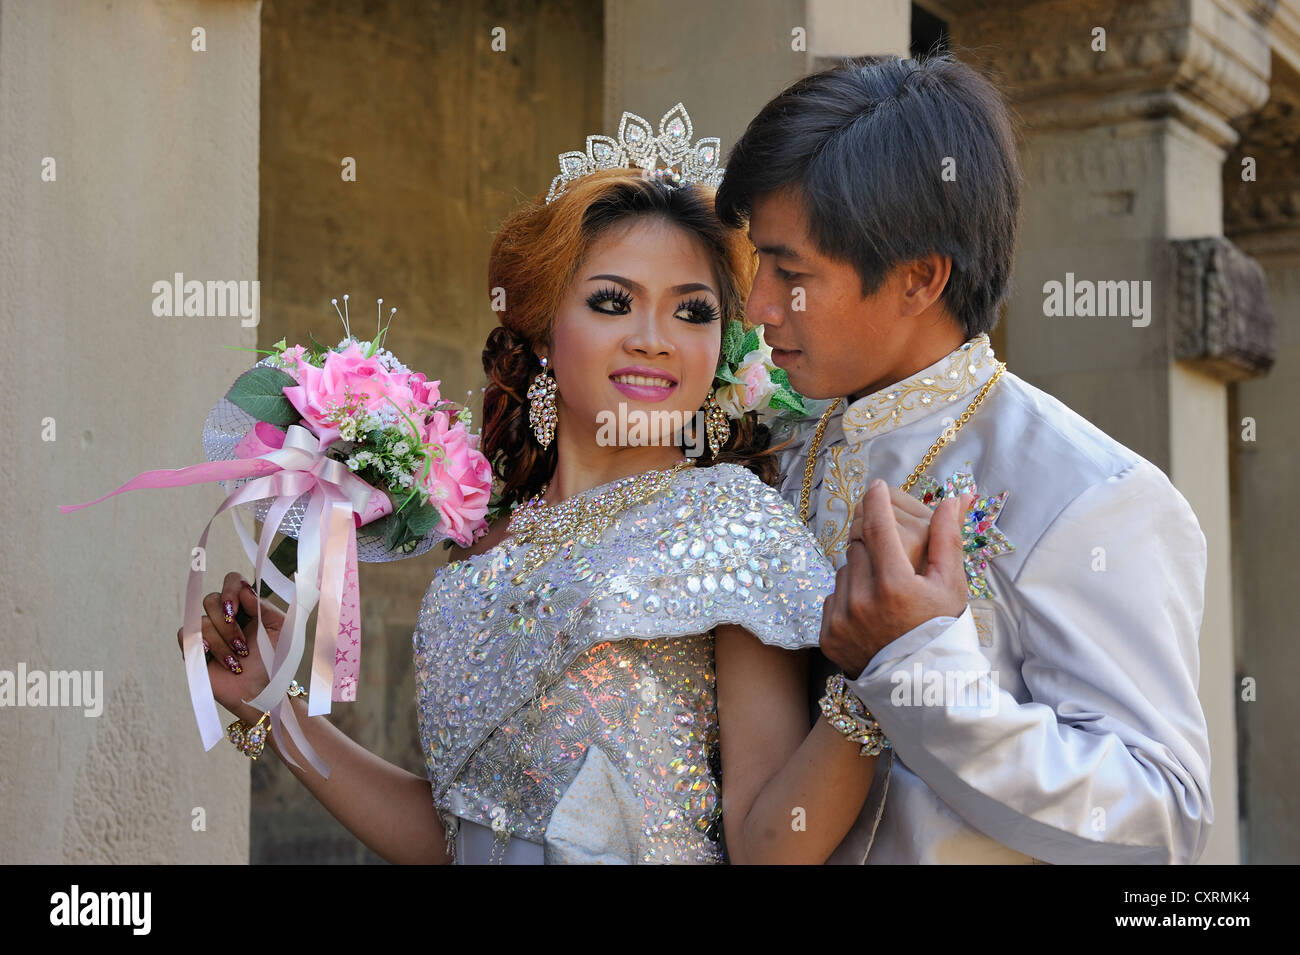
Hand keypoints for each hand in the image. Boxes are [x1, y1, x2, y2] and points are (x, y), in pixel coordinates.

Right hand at [176, 571, 285, 725]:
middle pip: (211, 599)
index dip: (231, 589)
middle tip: (243, 645)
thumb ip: (264, 607)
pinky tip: (216, 658)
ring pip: (201, 621)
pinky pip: (185, 634)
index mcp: (246, 607)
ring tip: (238, 660)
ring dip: (222, 643)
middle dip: (228, 624)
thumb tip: (244, 591)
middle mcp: (225, 617)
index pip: (231, 581)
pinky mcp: (195, 650)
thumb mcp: (280, 630)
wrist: (265, 692)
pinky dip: (202, 644)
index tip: (237, 608)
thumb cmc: (276, 661)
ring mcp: (208, 633)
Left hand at [820, 479, 971, 675]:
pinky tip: (870, 612)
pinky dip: (848, 598)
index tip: (876, 485)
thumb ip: (947, 539)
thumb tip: (953, 497)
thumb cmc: (940, 630)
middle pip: (859, 547)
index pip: (879, 527)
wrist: (919, 685)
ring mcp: (842, 619)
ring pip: (844, 571)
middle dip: (874, 545)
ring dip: (861, 572)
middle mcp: (863, 600)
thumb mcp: (951, 586)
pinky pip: (833, 597)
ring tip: (884, 593)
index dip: (877, 501)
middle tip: (891, 559)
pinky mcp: (828, 634)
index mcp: (895, 585)